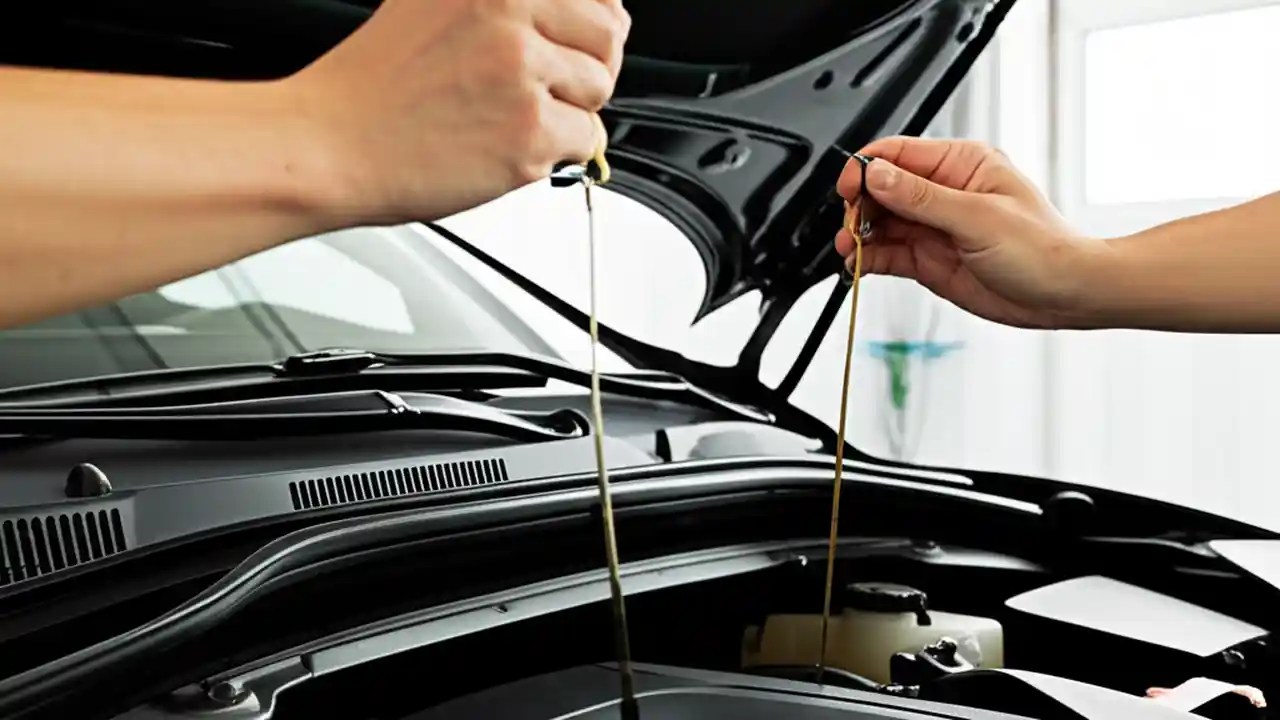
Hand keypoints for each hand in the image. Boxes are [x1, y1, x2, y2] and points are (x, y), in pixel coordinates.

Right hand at [289, 0, 629, 225]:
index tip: (583, 43)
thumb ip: (502, 2)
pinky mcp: (528, 133)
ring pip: (599, 91)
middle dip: (590, 68)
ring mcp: (522, 74)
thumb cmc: (375, 84)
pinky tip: (512, 147)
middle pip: (608, 38)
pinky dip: (560, 151)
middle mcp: (509, 14)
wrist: (329, 143)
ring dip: (570, 111)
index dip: (595, 24)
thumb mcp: (433, 4)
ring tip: (514, 119)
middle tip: (553, 90)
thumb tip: (593, 7)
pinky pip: (587, 140)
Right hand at [834, 136, 1105, 328]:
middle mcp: (943, 192)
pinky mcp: (927, 258)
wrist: (1064, 296)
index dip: (866, 170)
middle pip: (881, 189)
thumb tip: (878, 175)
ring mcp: (932, 226)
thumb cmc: (1042, 250)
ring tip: (849, 250)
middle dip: (858, 207)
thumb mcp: (978, 217)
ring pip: (879, 222)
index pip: (898, 155)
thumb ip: (922, 197)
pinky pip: (886, 253)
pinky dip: (867, 259)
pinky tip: (859, 265)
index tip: (848, 190)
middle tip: (850, 228)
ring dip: (858, 235)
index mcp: (960, 165)